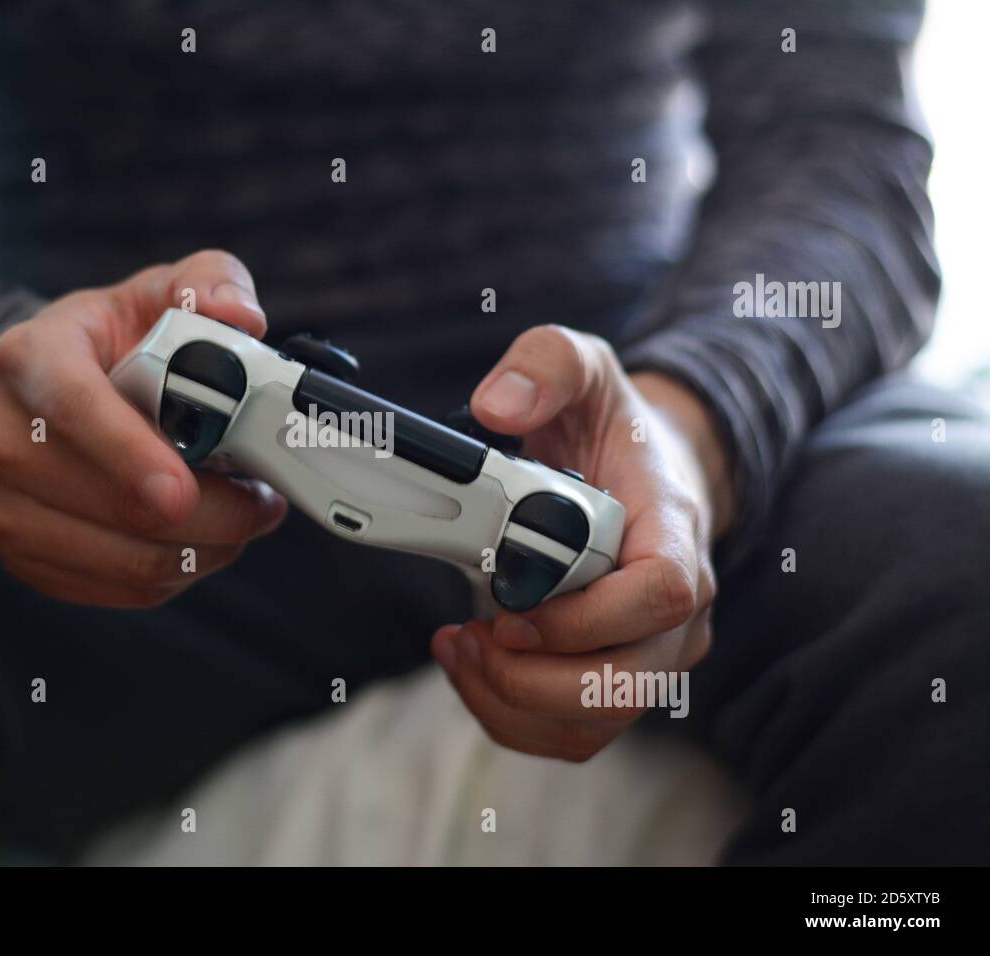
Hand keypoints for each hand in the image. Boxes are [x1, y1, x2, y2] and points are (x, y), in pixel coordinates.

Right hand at [0, 250, 286, 606]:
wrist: (42, 396)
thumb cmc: (112, 345)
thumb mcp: (158, 293)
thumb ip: (210, 284)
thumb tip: (243, 316)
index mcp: (28, 359)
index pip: (73, 411)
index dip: (130, 456)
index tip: (184, 490)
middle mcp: (0, 438)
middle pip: (114, 505)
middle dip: (211, 513)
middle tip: (263, 498)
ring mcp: (2, 508)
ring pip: (128, 560)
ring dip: (207, 549)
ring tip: (243, 516)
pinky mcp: (26, 560)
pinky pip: (123, 590)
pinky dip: (180, 573)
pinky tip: (202, 540)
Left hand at [431, 324, 733, 758]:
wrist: (644, 474)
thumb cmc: (615, 432)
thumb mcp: (586, 369)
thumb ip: (546, 365)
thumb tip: (496, 404)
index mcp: (675, 535)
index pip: (664, 595)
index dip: (587, 617)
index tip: (515, 606)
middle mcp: (679, 611)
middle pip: (627, 682)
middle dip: (535, 677)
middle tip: (476, 636)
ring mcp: (651, 653)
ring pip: (594, 721)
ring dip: (513, 702)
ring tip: (463, 648)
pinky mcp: (616, 680)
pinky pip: (571, 730)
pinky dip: (511, 714)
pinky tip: (471, 665)